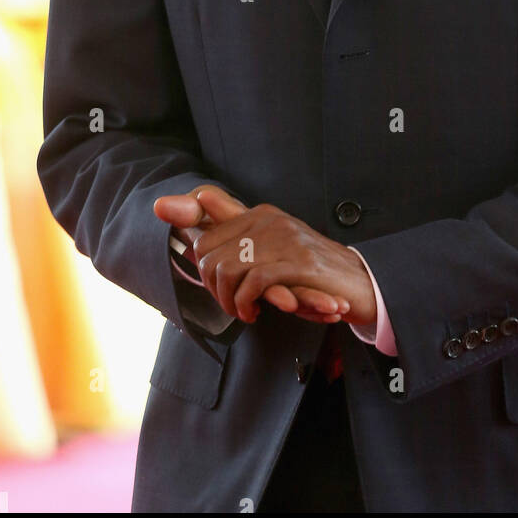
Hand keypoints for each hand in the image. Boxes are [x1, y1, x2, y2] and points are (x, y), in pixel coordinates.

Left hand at [154, 186, 354, 324]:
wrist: (358, 283)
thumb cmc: (309, 270)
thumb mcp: (267, 248)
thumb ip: (222, 225)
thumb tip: (159, 204)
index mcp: (260, 214)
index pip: (204, 233)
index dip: (204, 267)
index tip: (222, 287)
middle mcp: (269, 220)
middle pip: (208, 254)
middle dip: (213, 289)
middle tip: (233, 306)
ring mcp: (284, 239)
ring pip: (226, 269)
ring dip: (228, 301)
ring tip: (244, 311)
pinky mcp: (297, 264)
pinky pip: (252, 282)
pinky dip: (246, 303)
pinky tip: (255, 313)